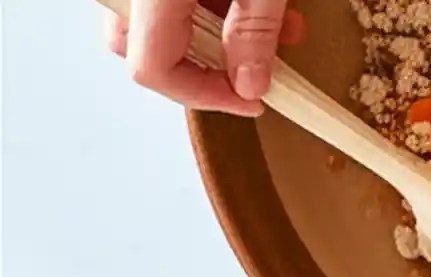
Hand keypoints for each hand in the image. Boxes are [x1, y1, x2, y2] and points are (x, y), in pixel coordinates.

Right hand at [105, 0, 303, 116]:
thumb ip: (253, 29)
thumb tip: (250, 83)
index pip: (154, 69)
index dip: (206, 95)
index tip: (252, 101)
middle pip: (142, 47)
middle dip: (206, 66)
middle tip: (255, 69)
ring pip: (155, 20)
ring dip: (216, 33)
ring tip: (275, 26)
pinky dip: (204, 3)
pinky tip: (255, 0)